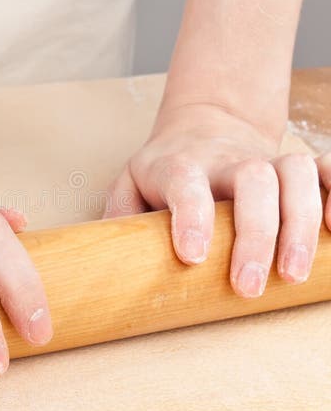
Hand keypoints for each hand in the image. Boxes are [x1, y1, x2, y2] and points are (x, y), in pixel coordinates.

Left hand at [104, 103, 327, 296]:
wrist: (204, 125)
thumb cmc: (165, 169)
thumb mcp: (130, 185)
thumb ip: (118, 219)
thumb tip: (103, 267)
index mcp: (180, 164)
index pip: (185, 182)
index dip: (191, 215)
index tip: (192, 256)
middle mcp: (226, 159)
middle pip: (251, 179)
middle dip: (255, 233)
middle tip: (248, 286)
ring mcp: (265, 158)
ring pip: (295, 172)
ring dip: (299, 223)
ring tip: (293, 274)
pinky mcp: (294, 166)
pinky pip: (327, 169)